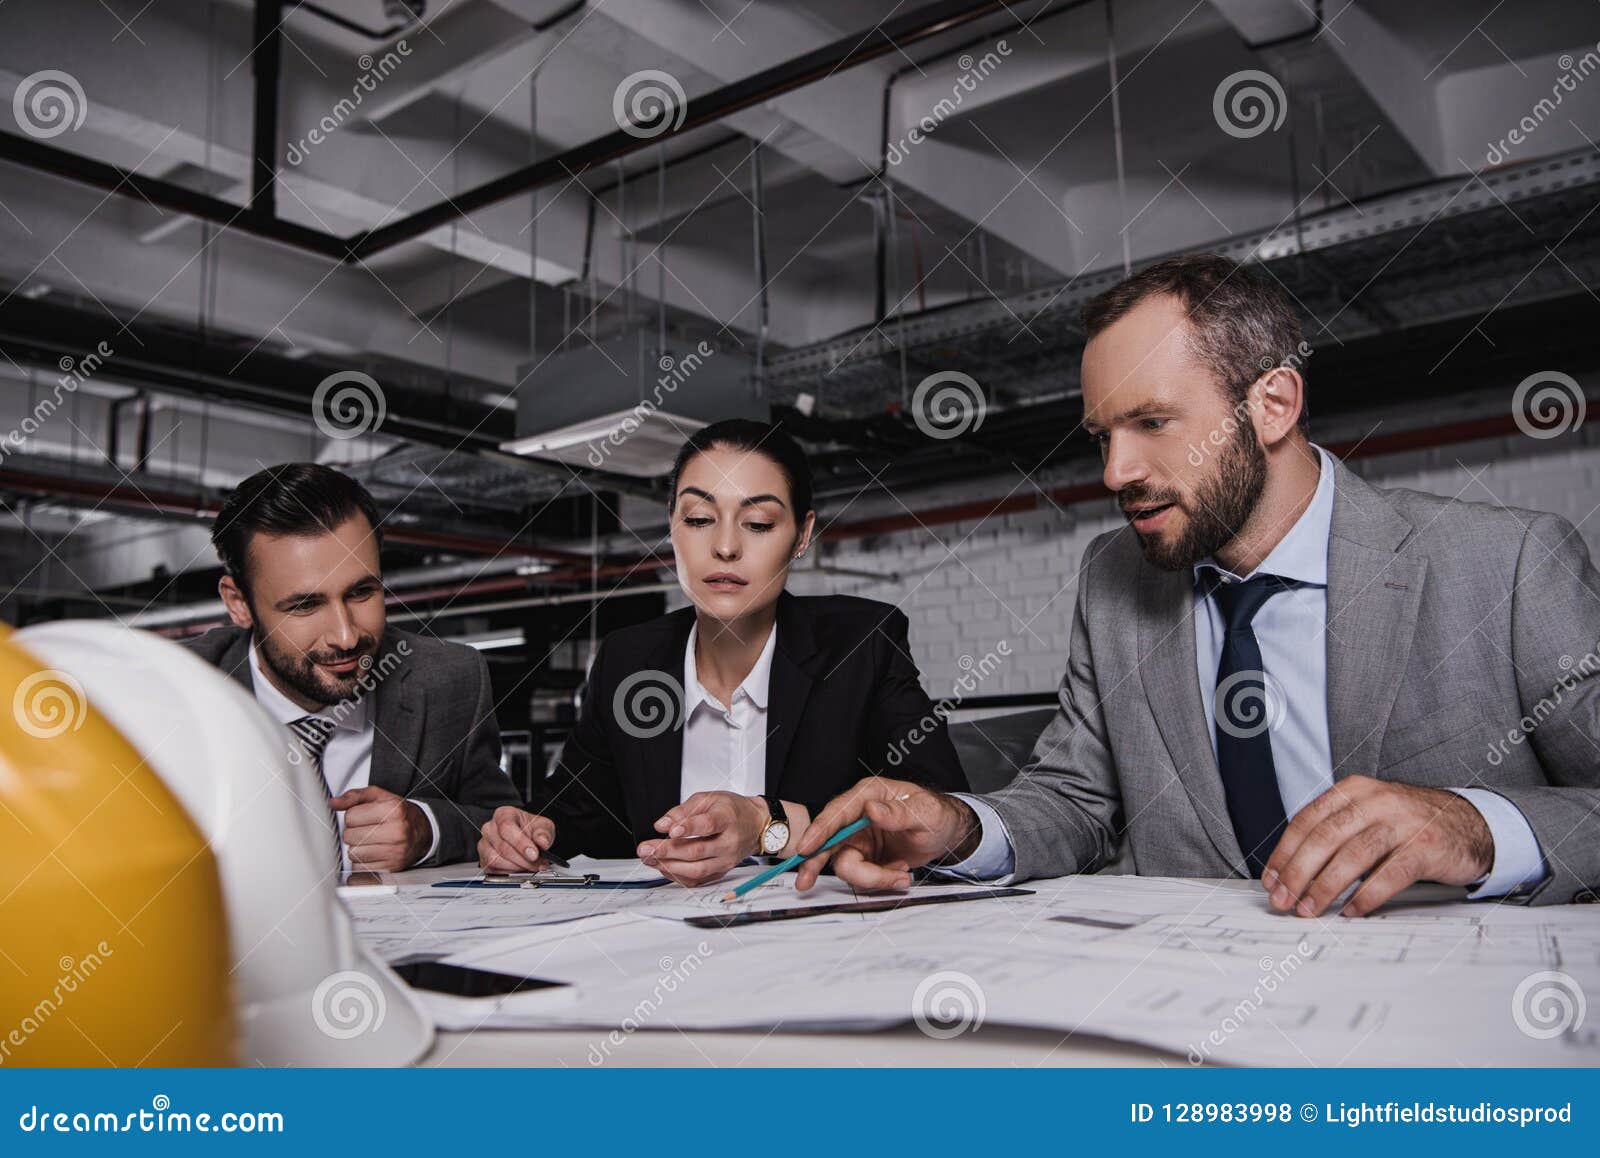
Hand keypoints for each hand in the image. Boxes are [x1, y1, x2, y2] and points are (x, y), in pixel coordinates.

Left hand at [331, 786, 430, 870]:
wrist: (422, 833)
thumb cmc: (399, 813)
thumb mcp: (380, 797)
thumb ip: (354, 797)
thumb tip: (333, 803)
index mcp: (393, 810)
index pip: (350, 817)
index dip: (353, 816)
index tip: (363, 816)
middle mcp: (396, 832)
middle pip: (349, 836)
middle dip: (353, 832)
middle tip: (366, 828)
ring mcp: (394, 852)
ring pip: (352, 853)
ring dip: (356, 847)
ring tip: (370, 840)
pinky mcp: (390, 868)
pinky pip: (359, 867)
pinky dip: (362, 861)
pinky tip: (373, 852)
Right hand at [477, 806, 557, 871]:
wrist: (528, 839)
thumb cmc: (531, 830)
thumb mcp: (543, 826)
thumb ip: (543, 833)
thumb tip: (542, 842)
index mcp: (503, 815)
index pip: (506, 827)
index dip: (520, 843)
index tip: (534, 854)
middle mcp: (490, 828)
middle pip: (502, 847)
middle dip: (522, 859)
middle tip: (537, 864)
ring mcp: (484, 845)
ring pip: (495, 860)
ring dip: (515, 867)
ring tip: (529, 867)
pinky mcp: (484, 860)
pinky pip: (493, 870)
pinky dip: (508, 873)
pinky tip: (520, 870)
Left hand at [637, 791, 769, 887]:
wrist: (756, 825)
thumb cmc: (732, 810)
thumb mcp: (709, 798)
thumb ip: (683, 810)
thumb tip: (662, 825)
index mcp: (727, 818)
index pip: (708, 825)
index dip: (689, 828)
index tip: (671, 831)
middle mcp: (729, 842)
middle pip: (697, 851)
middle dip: (667, 851)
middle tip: (645, 849)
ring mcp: (726, 860)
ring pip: (696, 869)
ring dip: (669, 866)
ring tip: (650, 859)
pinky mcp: (721, 871)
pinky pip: (698, 879)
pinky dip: (678, 876)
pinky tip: (664, 867)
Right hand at [793, 778, 980, 891]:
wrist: (946, 834)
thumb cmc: (936, 815)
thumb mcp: (924, 812)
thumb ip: (897, 812)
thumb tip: (871, 810)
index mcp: (868, 795)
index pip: (837, 812)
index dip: (820, 830)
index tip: (806, 848)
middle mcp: (858, 816)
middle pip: (829, 840)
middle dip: (816, 861)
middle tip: (805, 882)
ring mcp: (859, 838)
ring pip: (846, 864)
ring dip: (872, 877)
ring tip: (901, 875)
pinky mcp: (865, 856)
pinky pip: (862, 875)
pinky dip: (880, 880)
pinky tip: (900, 872)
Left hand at [1263, 775, 1493, 917]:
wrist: (1469, 824)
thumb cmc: (1407, 824)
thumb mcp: (1367, 814)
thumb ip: (1334, 832)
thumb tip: (1290, 871)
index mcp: (1353, 790)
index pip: (1307, 820)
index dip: (1284, 852)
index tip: (1271, 879)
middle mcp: (1376, 800)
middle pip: (1325, 837)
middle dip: (1297, 872)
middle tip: (1283, 900)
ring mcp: (1403, 822)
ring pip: (1353, 855)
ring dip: (1325, 887)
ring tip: (1309, 909)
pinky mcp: (1426, 847)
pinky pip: (1390, 874)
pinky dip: (1367, 896)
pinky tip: (1352, 911)